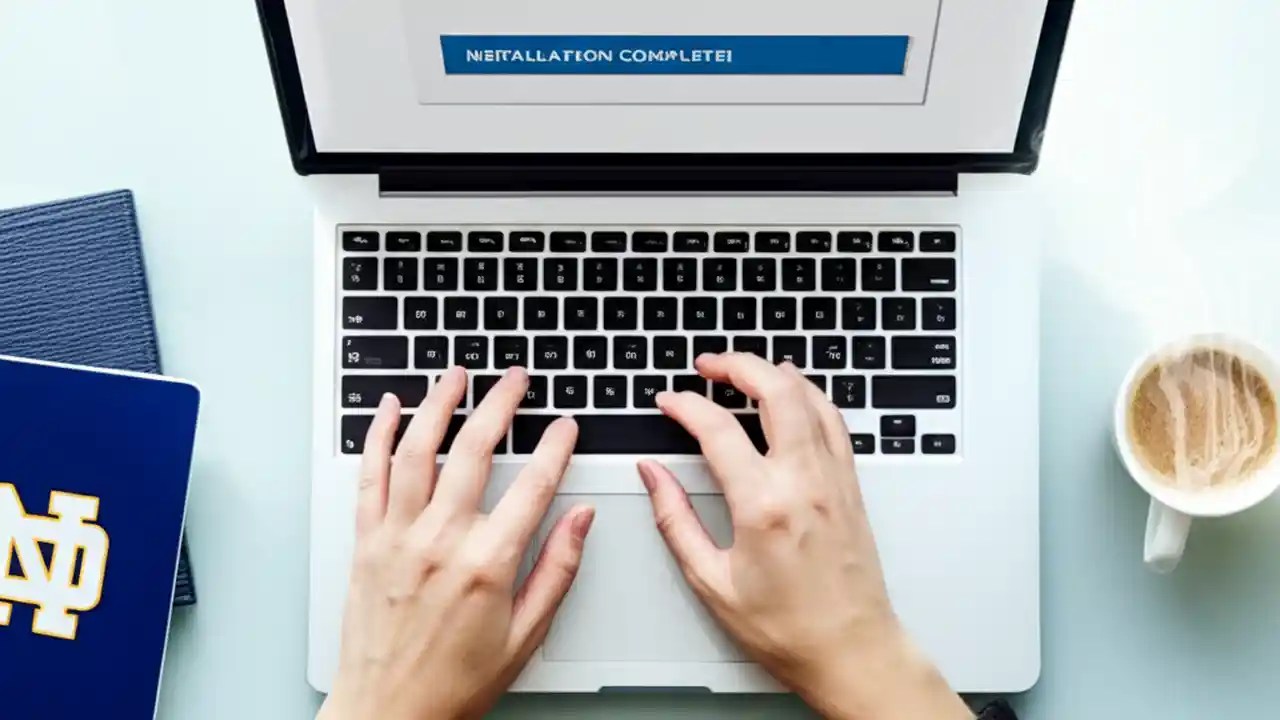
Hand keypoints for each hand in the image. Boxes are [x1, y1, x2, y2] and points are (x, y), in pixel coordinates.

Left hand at [319, 367, 593, 719]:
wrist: (387, 713)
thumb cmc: (454, 683)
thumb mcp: (527, 635)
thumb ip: (558, 569)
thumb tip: (582, 519)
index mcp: (487, 563)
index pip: (533, 485)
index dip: (556, 447)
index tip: (566, 426)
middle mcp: (440, 541)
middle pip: (474, 450)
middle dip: (500, 403)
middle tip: (516, 378)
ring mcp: (397, 537)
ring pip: (417, 450)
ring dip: (439, 404)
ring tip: (457, 376)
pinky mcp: (366, 542)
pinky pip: (369, 475)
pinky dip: (379, 435)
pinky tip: (392, 409)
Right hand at [639, 354, 969, 719]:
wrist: (851, 651)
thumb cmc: (787, 628)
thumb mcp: (711, 581)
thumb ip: (675, 520)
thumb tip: (653, 475)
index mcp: (764, 505)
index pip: (717, 428)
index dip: (685, 405)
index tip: (668, 401)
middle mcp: (804, 482)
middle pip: (775, 390)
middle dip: (737, 365)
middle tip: (708, 365)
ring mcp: (834, 479)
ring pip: (810, 397)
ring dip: (775, 372)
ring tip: (746, 369)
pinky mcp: (851, 485)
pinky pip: (834, 421)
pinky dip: (810, 395)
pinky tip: (794, 394)